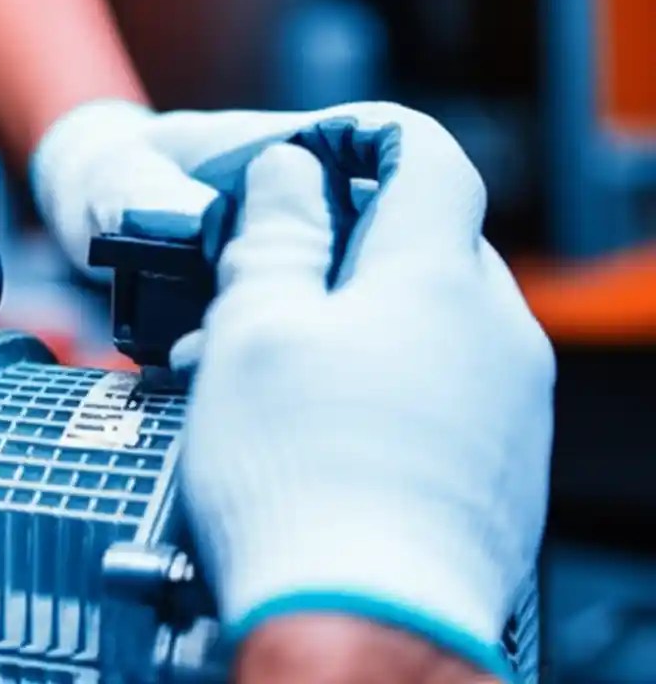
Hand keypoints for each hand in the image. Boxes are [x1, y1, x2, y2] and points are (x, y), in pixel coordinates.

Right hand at [171, 106, 552, 678]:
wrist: (362, 625)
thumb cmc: (301, 483)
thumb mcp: (255, 330)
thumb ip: (277, 235)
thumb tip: (289, 172)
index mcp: (438, 281)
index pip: (426, 156)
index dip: (359, 137)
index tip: (303, 157)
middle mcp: (497, 335)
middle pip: (426, 243)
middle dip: (341, 245)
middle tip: (260, 280)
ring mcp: (508, 408)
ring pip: (431, 324)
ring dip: (352, 322)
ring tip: (267, 371)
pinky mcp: (499, 470)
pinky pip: (445, 393)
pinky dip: (382, 385)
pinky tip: (317, 429)